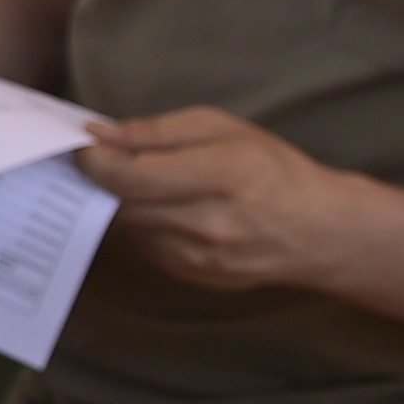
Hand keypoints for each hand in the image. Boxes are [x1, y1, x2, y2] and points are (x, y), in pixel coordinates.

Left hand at [76, 107, 359, 290]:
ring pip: (128, 224)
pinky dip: (144, 222)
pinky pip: (144, 243)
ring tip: (145, 181)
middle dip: (103, 178)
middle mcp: (210, 222)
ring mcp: (199, 256)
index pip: (130, 175)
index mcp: (224, 174)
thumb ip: (158, 131)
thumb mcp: (223, 129)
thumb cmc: (273, 169)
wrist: (319, 232)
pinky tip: (168, 208)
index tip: (83, 145)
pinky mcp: (190, 275)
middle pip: (122, 202)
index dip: (94, 160)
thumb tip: (101, 134)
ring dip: (124, 201)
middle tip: (102, 157)